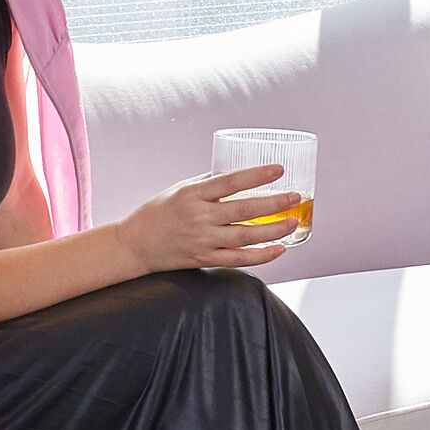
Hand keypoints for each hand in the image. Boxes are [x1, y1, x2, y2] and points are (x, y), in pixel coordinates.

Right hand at [119, 165, 302, 274]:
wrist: (134, 245)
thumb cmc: (158, 212)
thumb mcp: (180, 189)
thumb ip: (209, 184)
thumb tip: (240, 175)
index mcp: (192, 194)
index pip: (230, 182)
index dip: (256, 175)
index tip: (278, 170)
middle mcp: (198, 217)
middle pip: (243, 210)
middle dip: (273, 203)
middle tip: (295, 197)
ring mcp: (202, 240)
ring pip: (245, 236)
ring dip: (273, 230)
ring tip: (292, 221)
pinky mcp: (203, 259)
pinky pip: (238, 259)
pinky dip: (261, 256)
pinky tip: (279, 249)